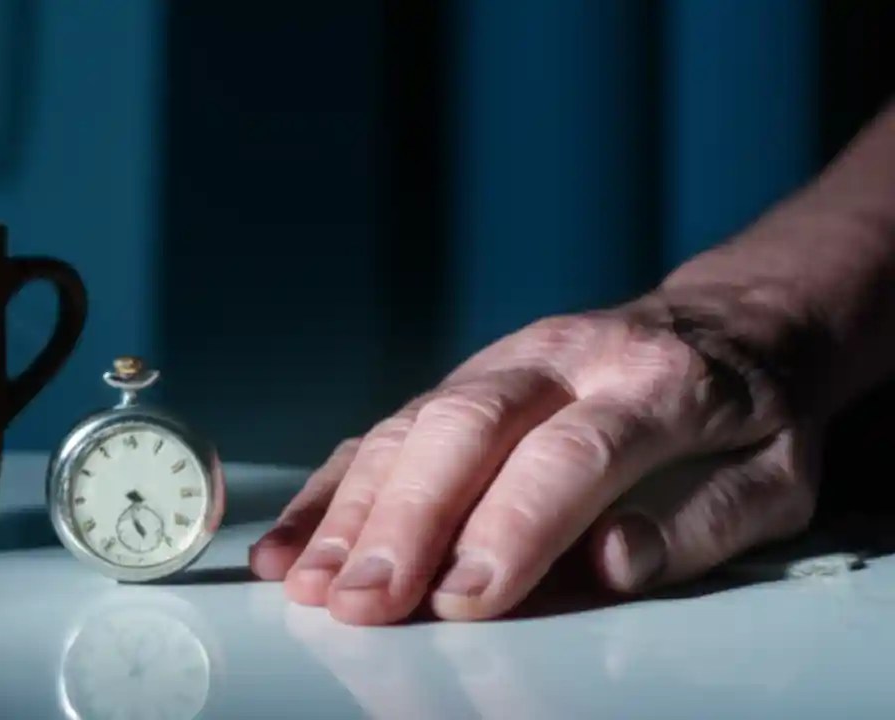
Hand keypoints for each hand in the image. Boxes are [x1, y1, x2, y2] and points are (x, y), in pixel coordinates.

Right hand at [249, 289, 818, 623]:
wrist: (730, 324)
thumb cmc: (755, 417)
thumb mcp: (777, 476)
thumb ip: (704, 522)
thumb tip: (611, 561)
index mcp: (657, 381)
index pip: (569, 454)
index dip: (511, 528)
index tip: (462, 600)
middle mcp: (563, 357)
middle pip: (465, 429)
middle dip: (404, 521)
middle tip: (362, 603)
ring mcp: (502, 361)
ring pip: (411, 425)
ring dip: (353, 509)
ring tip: (311, 584)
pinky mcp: (461, 380)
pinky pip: (385, 427)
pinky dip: (333, 488)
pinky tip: (292, 542)